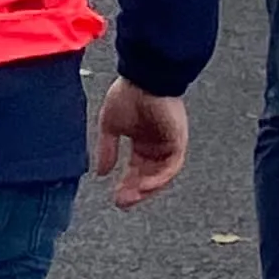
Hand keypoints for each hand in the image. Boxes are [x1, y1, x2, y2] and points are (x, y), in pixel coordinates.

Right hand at [90, 81, 188, 207]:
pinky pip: (172, 166)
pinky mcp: (178, 140)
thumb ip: (106, 150)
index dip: (126, 184)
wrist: (143, 76)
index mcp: (143, 140)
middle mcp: (157, 145)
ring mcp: (169, 143)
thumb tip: (101, 173)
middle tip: (121, 202)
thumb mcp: (110, 126)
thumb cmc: (127, 93)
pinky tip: (143, 184)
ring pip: (161, 175)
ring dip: (146, 189)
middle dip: (135, 191)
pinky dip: (158, 178)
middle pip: (149, 176)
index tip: (115, 197)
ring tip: (130, 197)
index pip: (137, 170)